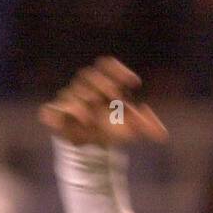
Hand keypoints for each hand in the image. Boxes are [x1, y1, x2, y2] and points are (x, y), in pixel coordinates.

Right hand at [38, 56, 168, 147]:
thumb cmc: (112, 127)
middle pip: (89, 76)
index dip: (118, 71)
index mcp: (103, 84)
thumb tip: (162, 134)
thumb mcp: (131, 127)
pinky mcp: (57, 116)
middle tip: (116, 95)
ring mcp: (70, 100)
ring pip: (72, 93)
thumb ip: (145, 126)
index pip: (106, 65)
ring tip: (93, 117)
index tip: (135, 82)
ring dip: (84, 102)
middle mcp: (85, 88)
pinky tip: (73, 123)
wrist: (91, 147)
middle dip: (103, 84)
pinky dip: (57, 115)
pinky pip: (51, 112)